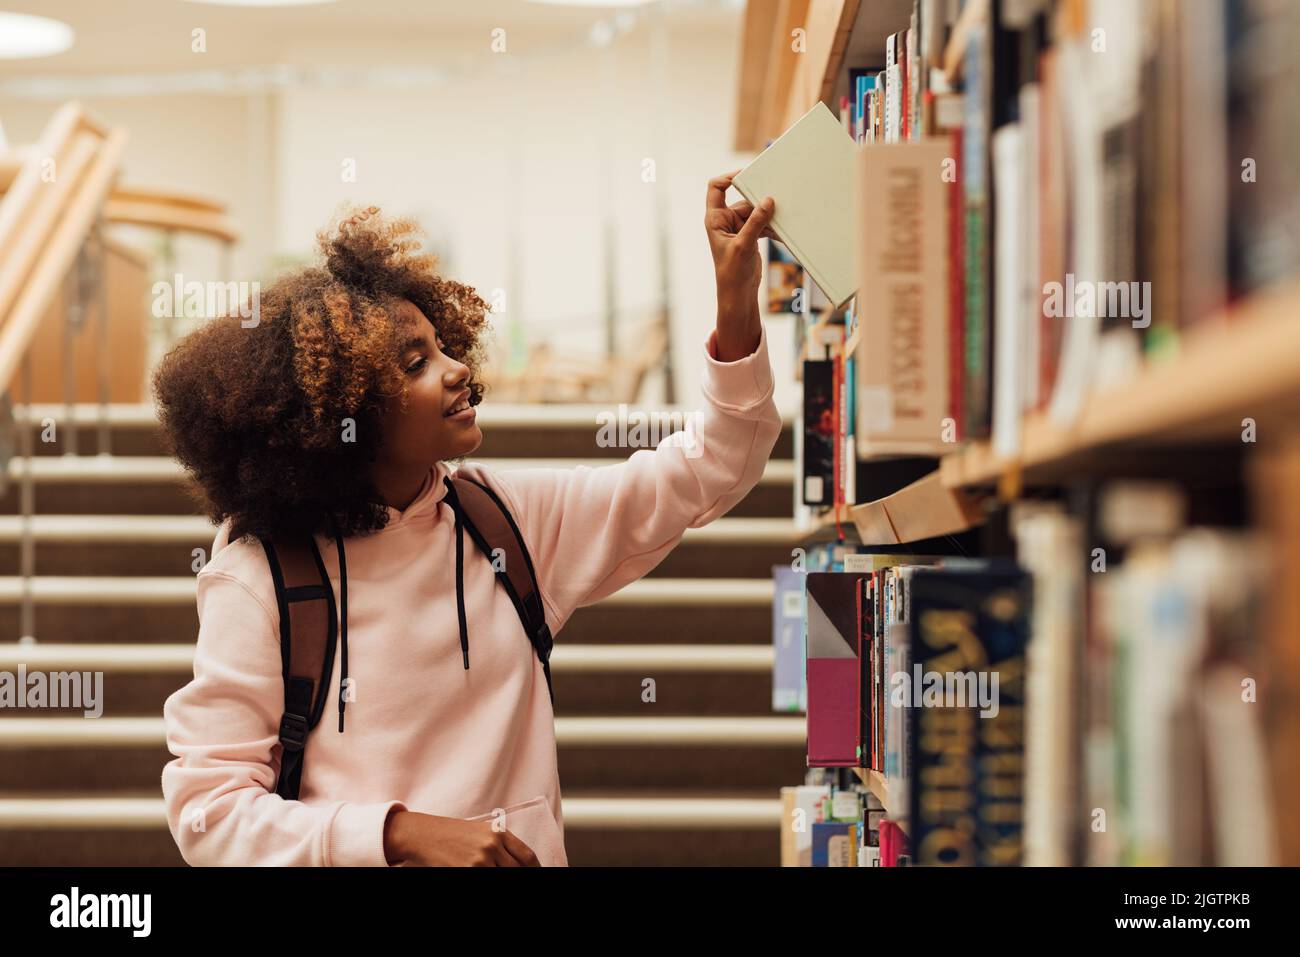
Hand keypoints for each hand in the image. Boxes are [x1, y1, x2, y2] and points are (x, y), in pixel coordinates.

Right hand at [383, 808, 540, 866]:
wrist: (424, 834)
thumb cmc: (452, 833)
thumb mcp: (480, 831)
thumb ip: (501, 845)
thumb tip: (518, 863)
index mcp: (498, 833)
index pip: (527, 857)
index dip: (535, 869)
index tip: (537, 873)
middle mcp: (492, 846)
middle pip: (517, 870)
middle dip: (520, 877)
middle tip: (520, 881)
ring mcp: (479, 860)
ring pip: (502, 876)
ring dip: (501, 879)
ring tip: (492, 872)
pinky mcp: (466, 871)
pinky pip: (484, 881)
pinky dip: (486, 882)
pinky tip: (482, 875)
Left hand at [705, 170, 776, 360]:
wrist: (738, 294)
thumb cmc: (732, 273)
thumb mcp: (744, 245)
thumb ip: (755, 222)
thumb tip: (768, 200)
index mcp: (715, 219)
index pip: (717, 188)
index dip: (729, 177)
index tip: (748, 174)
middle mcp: (726, 221)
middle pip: (744, 200)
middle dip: (759, 200)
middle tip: (776, 195)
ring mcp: (739, 228)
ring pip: (756, 213)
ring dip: (769, 216)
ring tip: (784, 216)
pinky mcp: (750, 236)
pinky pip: (763, 224)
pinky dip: (773, 227)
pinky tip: (784, 232)